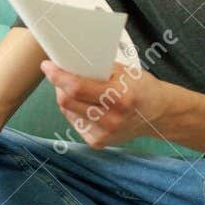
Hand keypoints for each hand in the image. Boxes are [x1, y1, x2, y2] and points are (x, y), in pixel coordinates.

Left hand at [42, 59, 165, 148]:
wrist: (157, 114)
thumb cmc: (140, 87)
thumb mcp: (124, 72)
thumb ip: (98, 69)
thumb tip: (69, 62)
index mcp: (120, 97)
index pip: (76, 88)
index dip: (57, 76)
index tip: (47, 66)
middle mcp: (111, 119)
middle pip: (67, 101)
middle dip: (58, 85)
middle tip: (60, 75)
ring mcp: (104, 134)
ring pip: (67, 112)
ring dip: (66, 98)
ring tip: (77, 89)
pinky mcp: (98, 142)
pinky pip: (74, 122)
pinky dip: (74, 111)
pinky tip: (86, 105)